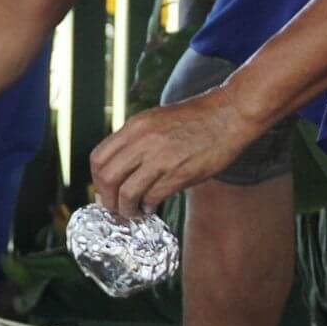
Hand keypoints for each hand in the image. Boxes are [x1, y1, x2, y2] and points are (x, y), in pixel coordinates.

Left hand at [90, 87, 267, 218]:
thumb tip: (116, 172)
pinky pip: (152, 197)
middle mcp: (143, 141)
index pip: (98, 159)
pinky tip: (153, 206)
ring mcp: (161, 157)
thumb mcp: (154, 121)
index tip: (105, 191)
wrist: (229, 114)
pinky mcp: (179, 173)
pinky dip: (148, 206)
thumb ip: (134, 142)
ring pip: (126, 193)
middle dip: (107, 199)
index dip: (97, 180)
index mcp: (134, 127)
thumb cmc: (194, 119)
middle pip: (106, 178)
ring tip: (134, 211)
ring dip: (127, 208)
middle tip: (116, 207)